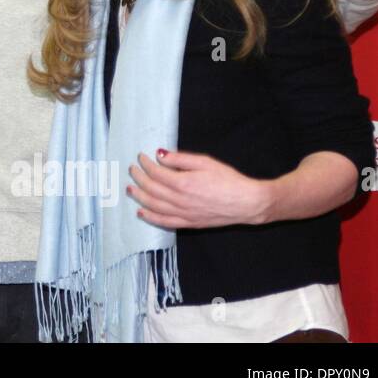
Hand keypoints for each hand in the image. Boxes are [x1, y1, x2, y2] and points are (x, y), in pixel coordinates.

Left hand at [126, 150, 271, 229]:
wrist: (248, 203)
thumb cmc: (229, 181)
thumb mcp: (205, 162)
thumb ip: (180, 159)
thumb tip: (160, 155)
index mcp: (183, 183)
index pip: (156, 173)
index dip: (145, 164)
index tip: (141, 157)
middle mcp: (180, 200)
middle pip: (151, 189)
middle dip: (139, 178)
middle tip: (132, 170)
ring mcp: (184, 214)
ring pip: (154, 206)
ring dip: (139, 197)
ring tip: (130, 189)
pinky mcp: (189, 223)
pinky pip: (164, 222)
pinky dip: (151, 217)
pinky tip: (142, 212)